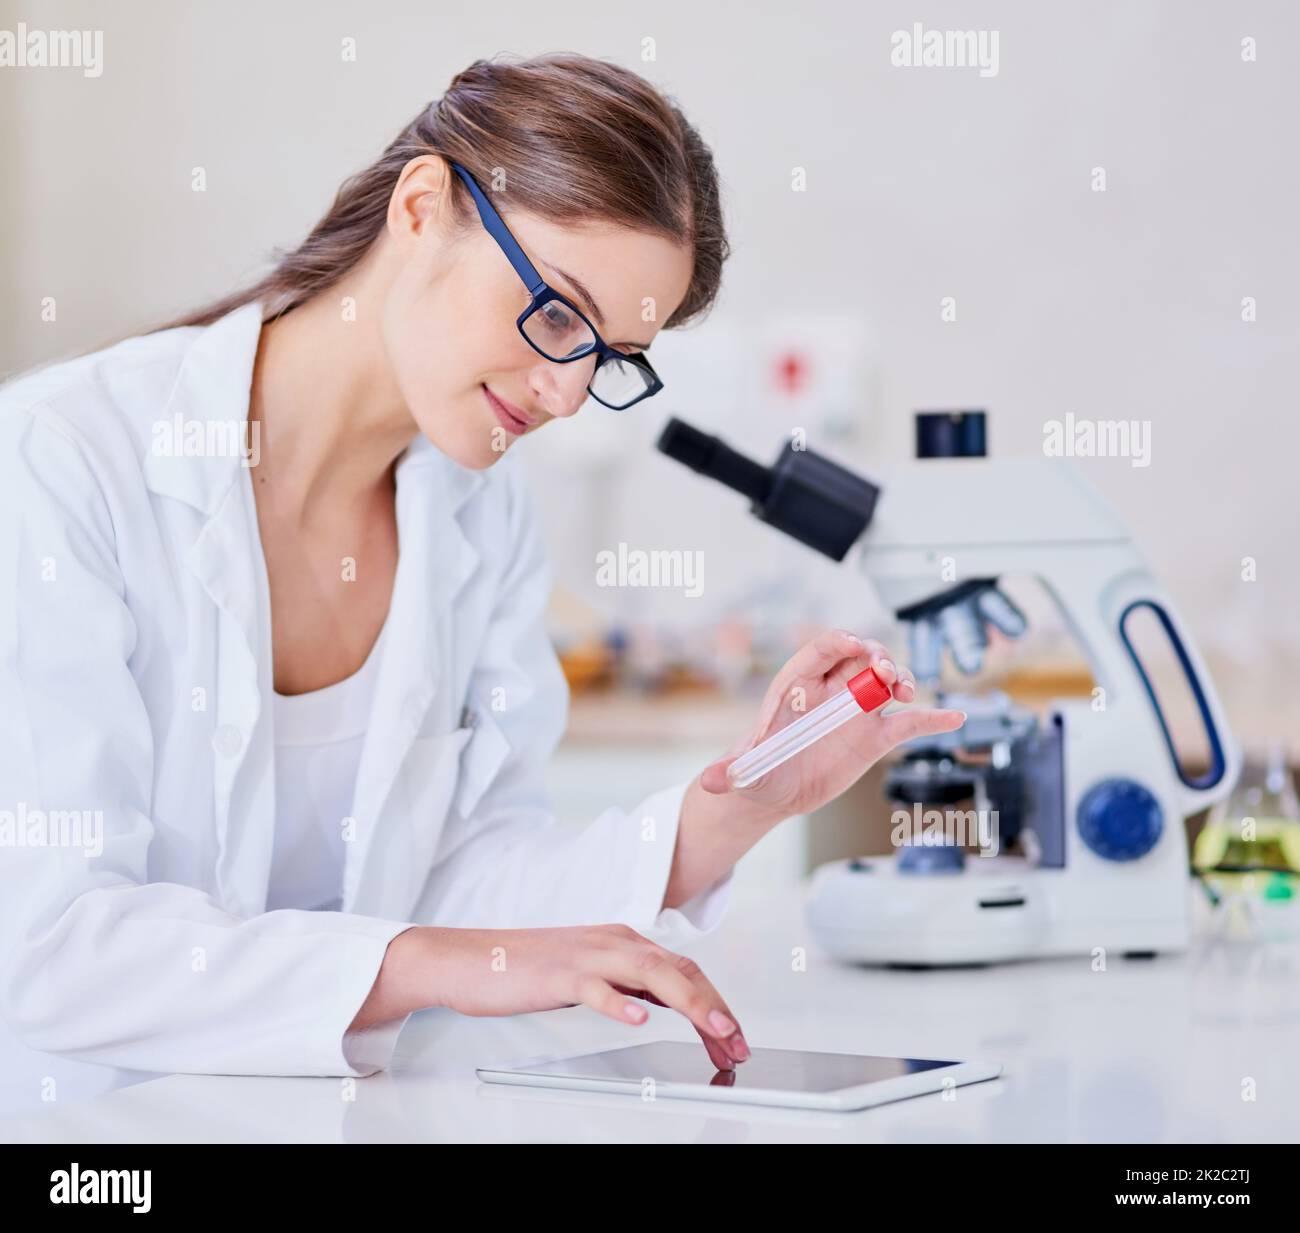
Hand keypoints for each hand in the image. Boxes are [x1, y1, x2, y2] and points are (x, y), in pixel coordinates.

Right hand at [425, 923, 748, 1070]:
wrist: (472, 959)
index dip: (715, 1003)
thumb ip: (627, 983)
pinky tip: (638, 1021)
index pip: (684, 971)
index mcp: (623, 942)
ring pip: (651, 973)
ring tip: (713, 1029)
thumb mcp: (591, 975)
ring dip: (689, 1002)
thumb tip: (663, 1003)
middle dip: (714, 1007)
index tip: (732, 1037)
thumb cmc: (528, 968)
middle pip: (679, 970)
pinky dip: (619, 1004)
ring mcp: (587, 956)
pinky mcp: (559, 974)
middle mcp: (613, 942)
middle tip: (736, 1042)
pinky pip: (595, 988)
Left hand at [700, 629, 966, 818]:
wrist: (777, 789)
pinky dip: (931, 719)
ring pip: (885, 684)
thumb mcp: (744, 773)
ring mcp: (856, 710)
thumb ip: (729, 774)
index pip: (820, 651)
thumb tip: (709, 782)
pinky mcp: (875, 736)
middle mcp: (831, 690)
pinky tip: (953, 718)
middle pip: (859, 659)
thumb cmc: (756, 770)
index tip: (855, 645)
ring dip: (901, 681)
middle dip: (875, 657)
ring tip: (907, 693)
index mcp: (797, 685)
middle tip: (885, 672)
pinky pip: (908, 722)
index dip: (839, 644)